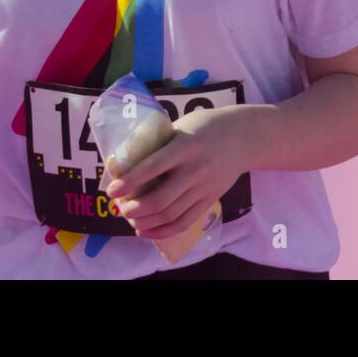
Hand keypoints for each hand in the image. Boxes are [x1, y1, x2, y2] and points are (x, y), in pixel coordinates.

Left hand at [104, 106, 252, 240]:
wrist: (245, 137)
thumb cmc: (207, 126)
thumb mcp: (182, 126)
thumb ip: (160, 143)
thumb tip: (126, 160)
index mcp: (186, 146)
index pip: (154, 167)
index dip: (130, 181)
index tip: (112, 191)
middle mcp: (195, 169)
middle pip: (161, 199)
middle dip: (135, 209)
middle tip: (120, 209)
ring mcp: (204, 187)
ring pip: (171, 214)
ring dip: (145, 222)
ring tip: (130, 219)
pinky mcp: (210, 199)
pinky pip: (185, 222)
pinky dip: (163, 231)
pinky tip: (146, 230)